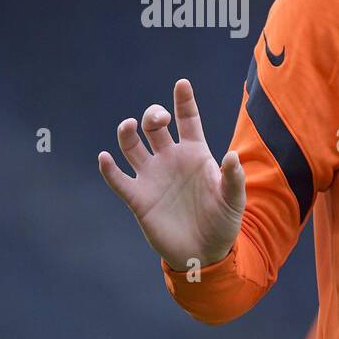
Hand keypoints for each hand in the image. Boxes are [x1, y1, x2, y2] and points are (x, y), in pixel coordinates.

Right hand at [98, 78, 245, 270]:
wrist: (204, 254)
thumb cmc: (223, 223)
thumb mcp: (234, 201)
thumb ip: (233, 178)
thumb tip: (231, 156)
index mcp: (195, 153)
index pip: (187, 119)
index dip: (183, 101)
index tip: (182, 84)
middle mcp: (170, 159)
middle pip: (154, 126)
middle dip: (153, 115)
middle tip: (157, 120)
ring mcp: (152, 176)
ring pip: (132, 146)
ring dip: (127, 133)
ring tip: (129, 127)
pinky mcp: (138, 198)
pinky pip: (118, 179)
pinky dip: (109, 169)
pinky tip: (105, 158)